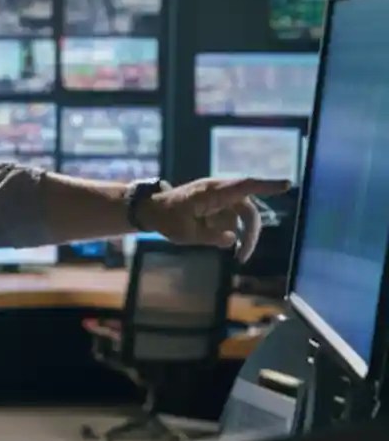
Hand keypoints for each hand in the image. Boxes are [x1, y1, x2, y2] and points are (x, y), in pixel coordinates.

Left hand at [137, 177, 292, 261]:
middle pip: (248, 211)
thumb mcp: (184, 233)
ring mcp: (221, 199)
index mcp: (211, 193)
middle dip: (251, 234)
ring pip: (243, 217)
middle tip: (243, 257)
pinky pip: (234, 219)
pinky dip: (234, 233)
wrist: (153, 210)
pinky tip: (225, 243)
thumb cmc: (167, 219)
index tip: (287, 184)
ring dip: (244, 236)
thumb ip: (208, 237)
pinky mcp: (220, 206)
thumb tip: (232, 239)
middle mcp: (220, 193)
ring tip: (239, 256)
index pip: (243, 186)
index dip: (266, 185)